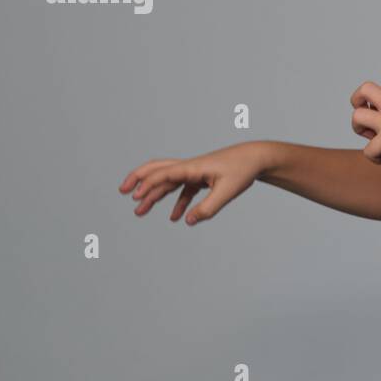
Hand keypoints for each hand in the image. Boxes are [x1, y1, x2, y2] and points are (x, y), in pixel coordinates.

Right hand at [118, 142, 266, 224]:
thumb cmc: (242, 171)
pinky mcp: (202, 178)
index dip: (147, 185)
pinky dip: (176, 202)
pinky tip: (174, 217)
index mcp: (192, 167)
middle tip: (123, 191)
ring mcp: (195, 172)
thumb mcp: (227, 192)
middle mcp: (190, 167)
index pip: (163, 174)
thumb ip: (208, 208)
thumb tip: (188, 221)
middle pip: (157, 170)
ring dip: (153, 195)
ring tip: (139, 211)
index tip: (135, 197)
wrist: (257, 158)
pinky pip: (183, 190)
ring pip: (167, 181)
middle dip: (138, 179)